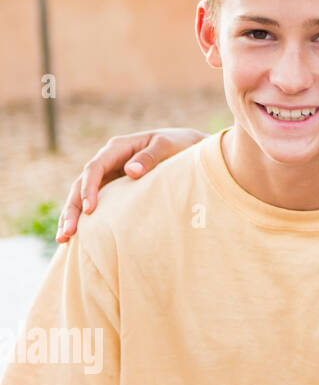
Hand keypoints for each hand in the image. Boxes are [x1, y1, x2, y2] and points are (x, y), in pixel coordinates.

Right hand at [56, 128, 204, 242]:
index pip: (95, 167)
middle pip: (81, 184)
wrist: (190, 148)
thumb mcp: (167, 146)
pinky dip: (85, 219)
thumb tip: (131, 171)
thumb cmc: (179, 144)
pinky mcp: (115, 188)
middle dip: (72, 209)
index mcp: (118, 148)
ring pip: (82, 196)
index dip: (89, 188)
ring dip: (72, 216)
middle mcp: (108, 161)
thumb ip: (150, 156)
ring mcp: (110, 175)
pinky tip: (76, 238)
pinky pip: (96, 203)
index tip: (90, 209)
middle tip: (67, 233)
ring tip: (63, 239)